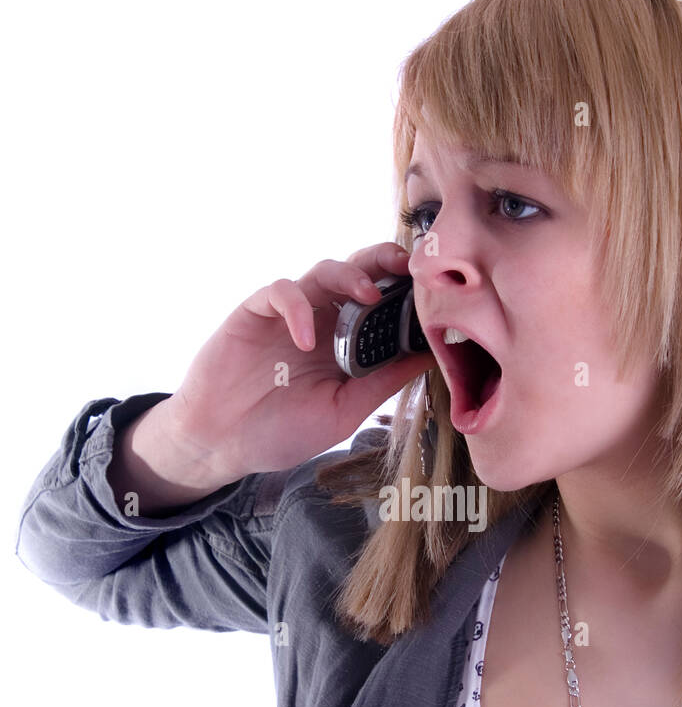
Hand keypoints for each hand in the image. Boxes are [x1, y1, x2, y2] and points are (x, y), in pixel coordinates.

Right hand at [161, 241, 434, 480]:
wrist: (221, 444)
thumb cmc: (281, 431)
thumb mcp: (344, 412)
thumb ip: (383, 383)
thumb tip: (430, 357)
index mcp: (349, 343)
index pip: (385, 303)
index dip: (408, 293)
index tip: (435, 295)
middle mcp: (324, 321)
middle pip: (359, 272)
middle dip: (386, 262)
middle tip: (408, 269)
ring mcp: (290, 315)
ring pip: (325, 271)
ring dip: (351, 275)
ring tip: (369, 296)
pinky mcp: (255, 312)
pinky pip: (281, 292)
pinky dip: (298, 309)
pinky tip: (306, 341)